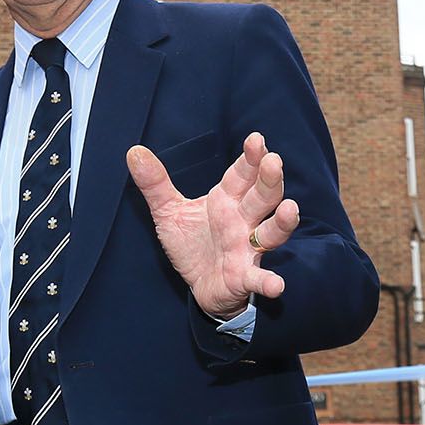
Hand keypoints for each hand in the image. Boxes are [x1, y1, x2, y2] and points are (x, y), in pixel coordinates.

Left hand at [127, 131, 296, 317]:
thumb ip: (155, 183)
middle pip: (262, 197)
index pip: (242, 175)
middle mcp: (242, 221)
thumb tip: (134, 151)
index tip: (256, 139)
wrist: (199, 286)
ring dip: (282, 222)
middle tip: (274, 161)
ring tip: (290, 209)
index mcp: (227, 201)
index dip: (251, 158)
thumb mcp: (168, 211)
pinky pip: (258, 278)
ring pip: (270, 233)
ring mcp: (247, 249)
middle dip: (269, 180)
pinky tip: (276, 285)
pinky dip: (268, 281)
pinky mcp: (244, 277)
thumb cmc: (193, 244)